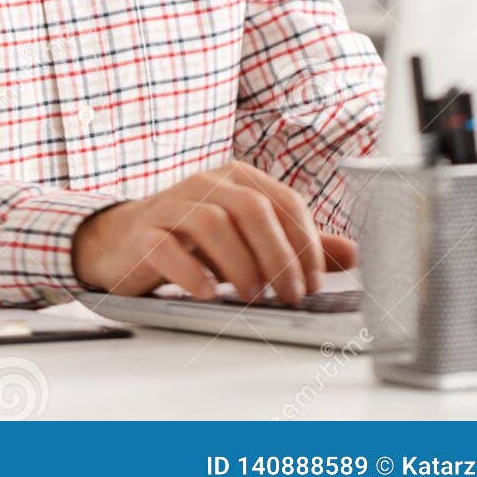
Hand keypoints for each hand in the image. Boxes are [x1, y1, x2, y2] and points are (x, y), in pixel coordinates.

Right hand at [72, 160, 356, 304]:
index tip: (314, 282)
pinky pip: (168, 247)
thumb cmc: (194, 239)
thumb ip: (297, 242)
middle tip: (291, 295)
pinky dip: (192, 272)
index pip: (285, 201)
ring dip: (242, 265)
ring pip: (213, 223)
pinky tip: (209, 293)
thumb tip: (353, 253)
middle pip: (253, 209)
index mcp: (239, 178)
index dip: (306, 243)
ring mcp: (172, 205)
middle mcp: (207, 183)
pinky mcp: (144, 233)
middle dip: (279, 255)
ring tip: (254, 297)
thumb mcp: (248, 236)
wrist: (123, 240)